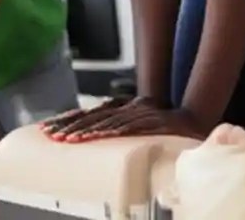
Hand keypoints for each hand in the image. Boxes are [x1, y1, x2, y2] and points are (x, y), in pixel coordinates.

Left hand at [43, 96, 206, 141]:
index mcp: (121, 105)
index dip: (67, 119)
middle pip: (93, 115)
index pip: (88, 112)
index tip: (47, 128)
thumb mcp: (134, 123)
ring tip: (70, 140)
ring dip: (89, 129)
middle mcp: (130, 105)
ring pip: (110, 120)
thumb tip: (86, 135)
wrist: (196, 122)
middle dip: (71, 126)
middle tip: (53, 136)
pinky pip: (133, 125)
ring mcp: (143, 112)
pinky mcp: (158, 121)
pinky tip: (101, 135)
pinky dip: (116, 130)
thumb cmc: (162, 127)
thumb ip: (114, 125)